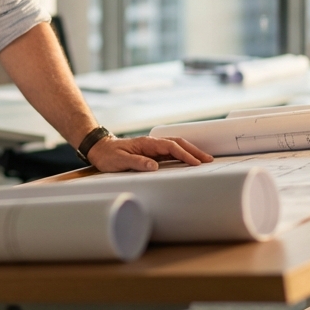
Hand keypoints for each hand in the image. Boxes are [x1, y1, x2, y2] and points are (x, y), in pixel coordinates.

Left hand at [85, 135, 212, 172]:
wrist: (100, 149)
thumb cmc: (109, 155)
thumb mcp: (120, 161)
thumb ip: (137, 162)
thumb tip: (154, 166)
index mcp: (147, 143)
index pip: (171, 147)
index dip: (184, 154)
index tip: (195, 163)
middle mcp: (152, 143)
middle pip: (178, 144)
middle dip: (194, 151)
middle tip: (208, 160)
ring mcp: (153, 147)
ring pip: (176, 147)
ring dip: (190, 152)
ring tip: (204, 160)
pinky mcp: (152, 153)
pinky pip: (171, 153)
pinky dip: (182, 155)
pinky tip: (189, 161)